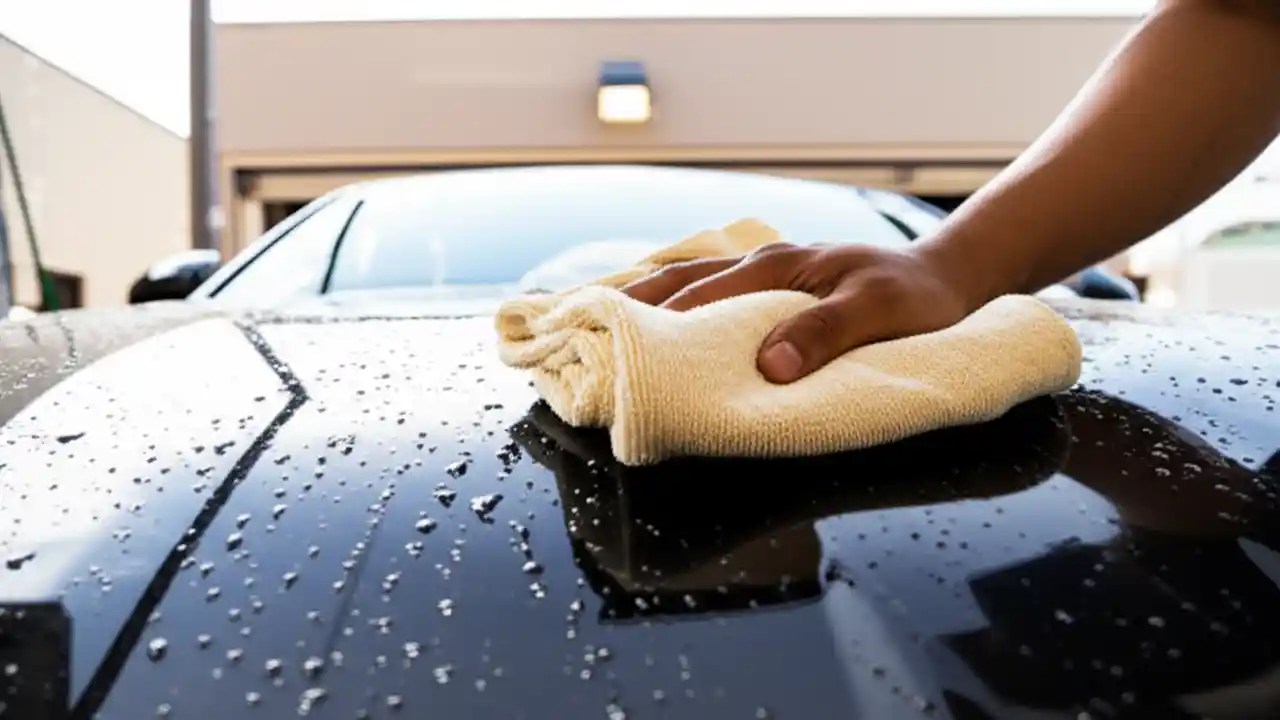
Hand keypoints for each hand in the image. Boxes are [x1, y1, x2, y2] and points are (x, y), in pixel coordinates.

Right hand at [622, 243, 977, 383]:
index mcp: (774, 269)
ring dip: (641, 305)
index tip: (605, 351)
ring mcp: (764, 276)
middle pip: (674, 283)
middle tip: (575, 338)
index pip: (694, 298)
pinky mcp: (772, 291)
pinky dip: (673, 305)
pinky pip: (709, 295)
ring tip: (595, 330)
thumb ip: (824, 336)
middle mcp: (759, 267)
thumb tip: (767, 368)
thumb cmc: (917, 298)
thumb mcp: (879, 314)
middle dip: (623, 310)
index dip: (648, 327)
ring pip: (685, 284)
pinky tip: (655, 325)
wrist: (949, 279)